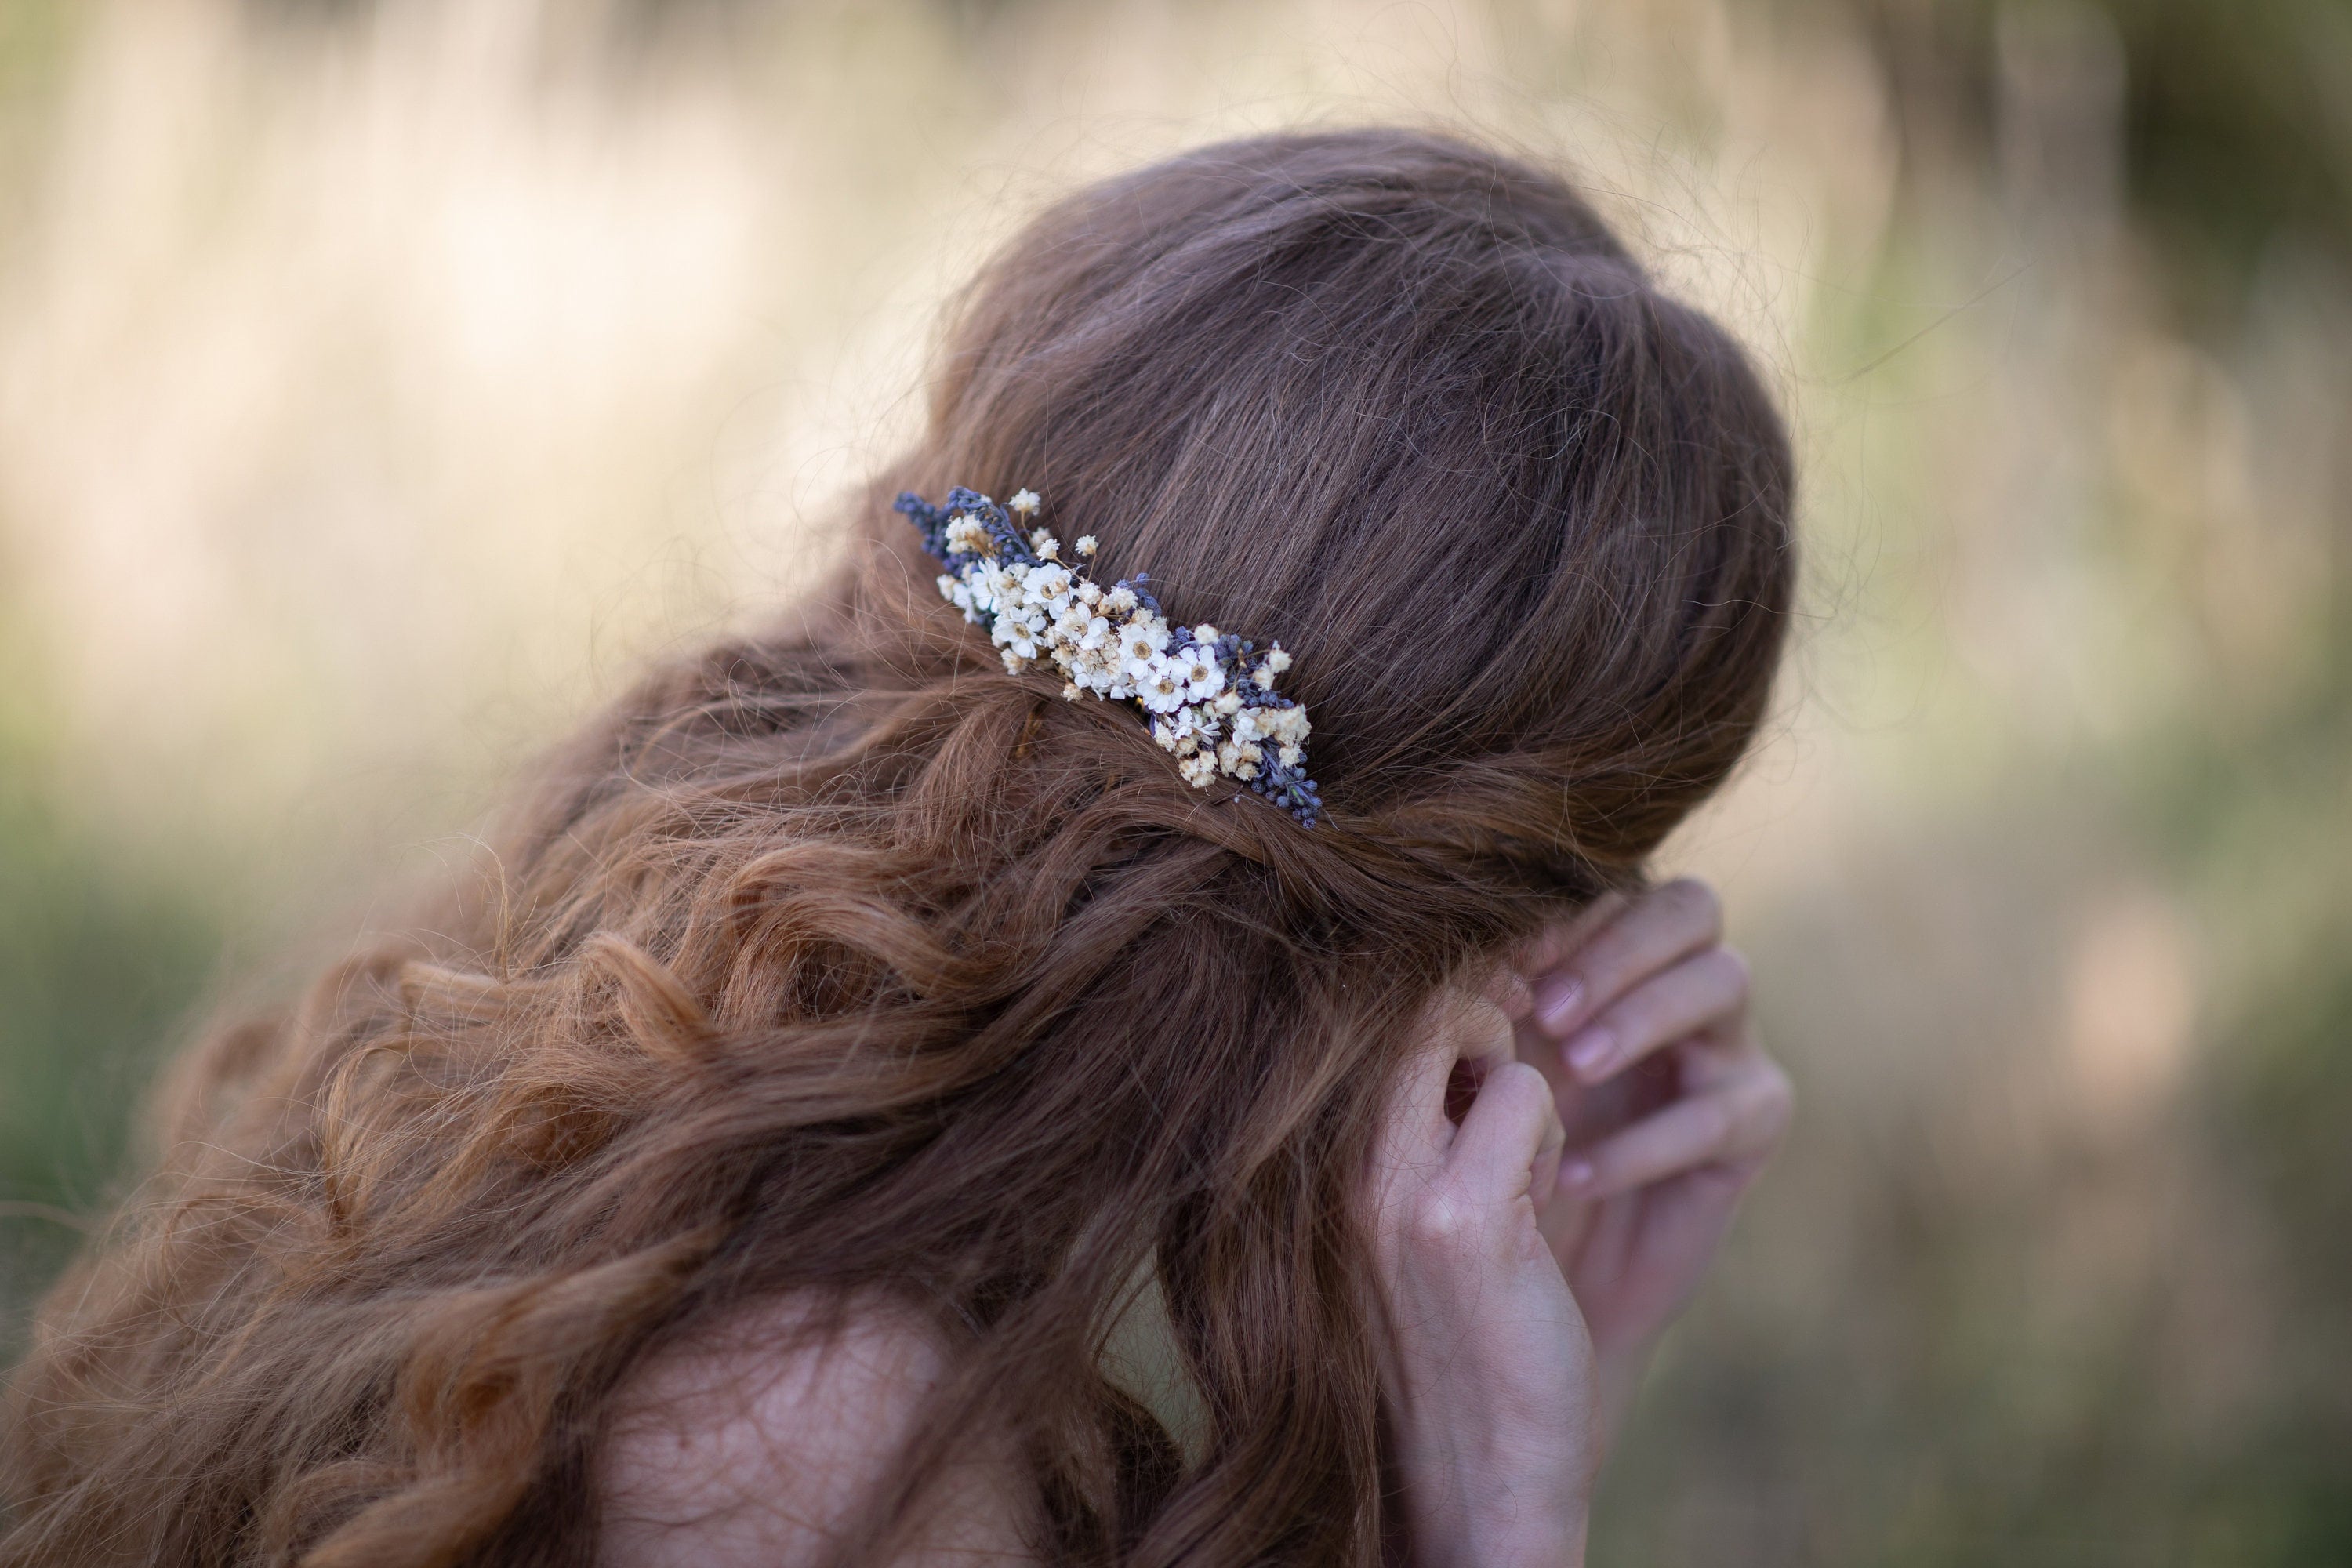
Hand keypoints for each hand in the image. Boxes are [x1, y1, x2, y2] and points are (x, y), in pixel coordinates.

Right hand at [1362, 989, 1597, 1567]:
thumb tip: (1463, 1001)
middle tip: (1524, 1040)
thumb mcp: (1415, 1201)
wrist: (1476, 1462)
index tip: (1492, 1003)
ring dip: (1523, 1077)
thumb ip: (1420, 1109)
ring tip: (1531, 1157)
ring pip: (1471, 1033)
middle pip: (1406, 997)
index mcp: (1321, 1155)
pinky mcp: (1461, 1219)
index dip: (1436, 981)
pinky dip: (1553, 1131)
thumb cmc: (1458, 1324)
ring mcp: (1392, 1189)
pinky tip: (1550, 1194)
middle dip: (1480, 999)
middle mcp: (1339, 1162)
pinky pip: (1525, 1096)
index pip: (1363, 1004)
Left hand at [1497, 879, 1792, 1447]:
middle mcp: (1673, 983)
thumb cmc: (1483, 1165)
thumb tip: (1456, 951)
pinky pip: (1724, 1110)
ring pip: (1724, 981)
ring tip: (1573, 1069)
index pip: (1611, 888)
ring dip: (1642, 1017)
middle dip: (1617, 948)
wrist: (1527, 1301)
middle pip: (1687, 907)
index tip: (1501, 959)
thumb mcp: (1466, 1081)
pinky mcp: (1752, 1124)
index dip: (1563, 912)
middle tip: (1547, 1009)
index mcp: (1606, 955)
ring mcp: (1722, 1047)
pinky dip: (1646, 1140)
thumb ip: (1469, 1011)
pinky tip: (1576, 1174)